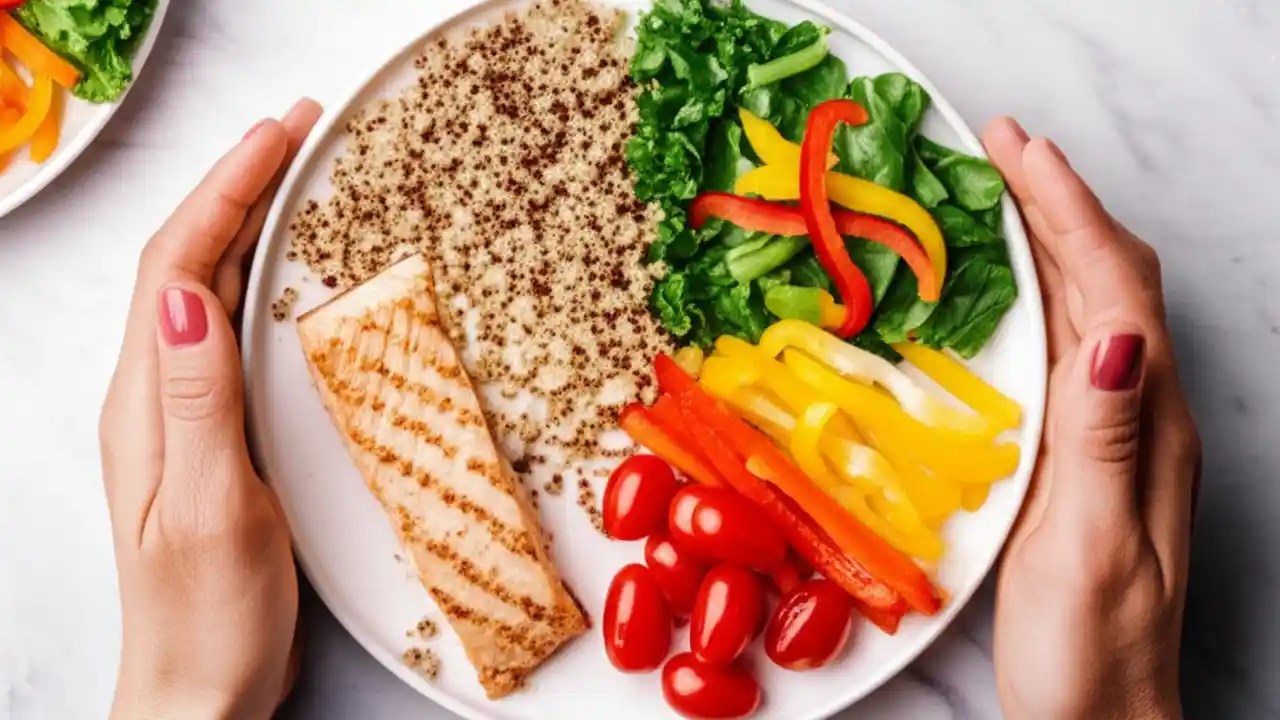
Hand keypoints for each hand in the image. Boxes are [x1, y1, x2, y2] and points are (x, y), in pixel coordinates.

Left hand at [100, 99, 321, 719]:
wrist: (198, 688)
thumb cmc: (207, 616)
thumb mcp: (207, 511)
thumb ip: (197, 405)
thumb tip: (189, 299)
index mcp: (148, 403)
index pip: (177, 267)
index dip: (224, 190)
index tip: (278, 137)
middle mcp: (155, 396)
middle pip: (184, 261)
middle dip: (234, 185)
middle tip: (294, 135)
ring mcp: (181, 414)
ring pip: (205, 289)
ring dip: (243, 223)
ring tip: (292, 178)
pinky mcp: (212, 434)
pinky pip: (229, 332)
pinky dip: (257, 280)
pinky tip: (287, 275)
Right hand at [982, 118, 1199, 718]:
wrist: (1103, 719)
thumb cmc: (1091, 651)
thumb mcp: (1092, 550)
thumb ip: (1101, 443)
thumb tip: (1107, 336)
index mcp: (1143, 428)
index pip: (1114, 290)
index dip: (1069, 211)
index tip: (1019, 151)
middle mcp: (1137, 419)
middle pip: (1109, 282)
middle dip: (1060, 203)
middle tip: (1001, 148)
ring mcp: (1113, 436)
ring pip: (1088, 308)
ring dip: (1049, 240)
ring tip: (1000, 193)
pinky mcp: (1083, 456)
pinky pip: (1064, 350)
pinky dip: (1037, 297)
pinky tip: (1006, 292)